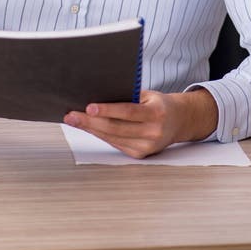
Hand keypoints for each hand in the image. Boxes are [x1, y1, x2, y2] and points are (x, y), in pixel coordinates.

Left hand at [64, 88, 218, 158]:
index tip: (88, 107)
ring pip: (112, 137)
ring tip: (74, 120)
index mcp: (156, 114)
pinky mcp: (139, 154)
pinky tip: (88, 127)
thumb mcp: (148, 95)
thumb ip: (127, 96)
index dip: (107, 110)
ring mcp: (146, 147)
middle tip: (72, 115)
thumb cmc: (158, 104)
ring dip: (90, 129)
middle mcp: (152, 133)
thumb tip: (98, 94)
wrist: (178, 122)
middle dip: (90, 122)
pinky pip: (115, 143)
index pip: (127, 112)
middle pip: (115, 128)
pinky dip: (100, 135)